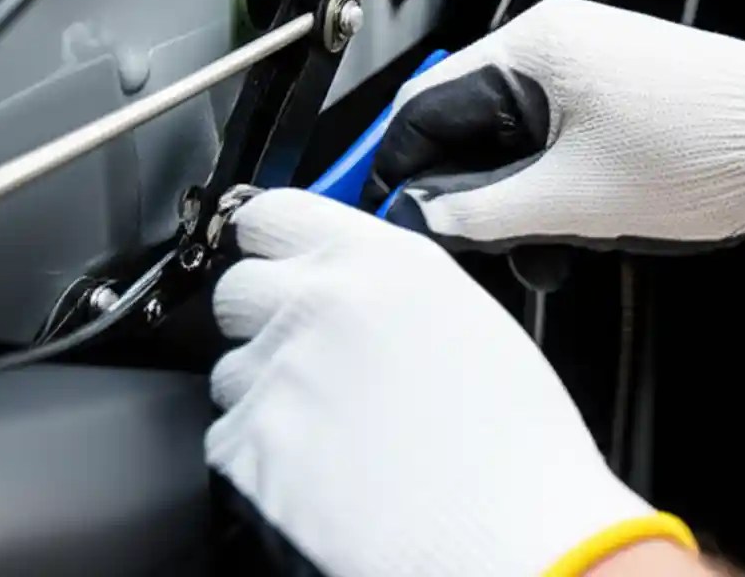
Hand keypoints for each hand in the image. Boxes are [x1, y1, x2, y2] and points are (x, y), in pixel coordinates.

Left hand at [206, 188, 694, 575]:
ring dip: (265, 390)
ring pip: (230, 368)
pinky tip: (324, 466)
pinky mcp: (251, 447)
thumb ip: (388, 282)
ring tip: (335, 426)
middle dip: (263, 319)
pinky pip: (229, 435)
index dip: (273, 244)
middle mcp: (320, 303)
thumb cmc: (514, 439)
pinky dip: (262, 452)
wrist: (515, 531)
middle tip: (310, 357)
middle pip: (236, 289)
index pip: (271, 213)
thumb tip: (344, 281)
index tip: (277, 262)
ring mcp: (278, 375)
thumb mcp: (466, 316)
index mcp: (380, 261)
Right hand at [368, 0, 744, 250]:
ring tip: (552, 253)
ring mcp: (592, 75)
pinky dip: (557, 196)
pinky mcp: (620, 103)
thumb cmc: (712, 144)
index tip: (394, 222)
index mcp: (534, 52)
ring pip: (517, 148)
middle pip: (471, 130)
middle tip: (482, 253)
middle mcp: (558, 51)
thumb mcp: (576, 199)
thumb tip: (423, 217)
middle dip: (471, 199)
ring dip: (520, 208)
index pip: (425, 110)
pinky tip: (581, 231)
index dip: (401, 173)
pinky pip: (560, 150)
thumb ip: (484, 212)